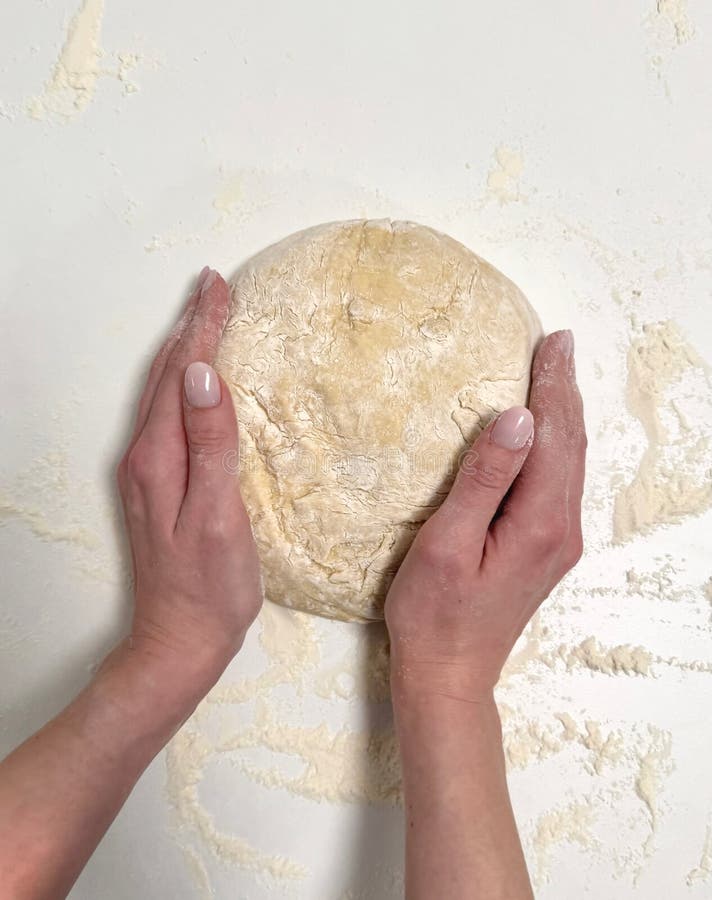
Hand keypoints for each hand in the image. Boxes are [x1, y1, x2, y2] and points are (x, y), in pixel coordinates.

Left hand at [116, 267, 261, 695]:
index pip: (182, 375)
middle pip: (168, 376)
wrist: (179, 640)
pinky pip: (170, 416)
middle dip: (191, 327)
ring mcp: (149, 471)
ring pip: (165, 393)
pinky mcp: (159, 484)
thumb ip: (210, 444)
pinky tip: (201, 385)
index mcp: (158, 456)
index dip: (202, 328)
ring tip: (206, 319)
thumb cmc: (209, 586)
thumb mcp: (216, 515)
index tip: (219, 286)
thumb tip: (205, 377)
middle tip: (214, 288)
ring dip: (186, 351)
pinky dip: (187, 385)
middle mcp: (145, 456)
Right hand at [385, 330, 585, 701]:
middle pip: (571, 446)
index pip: (555, 437)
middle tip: (558, 343)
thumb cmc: (435, 613)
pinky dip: (556, 445)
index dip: (553, 386)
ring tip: (555, 374)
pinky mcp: (545, 549)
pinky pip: (558, 483)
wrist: (449, 676)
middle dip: (564, 391)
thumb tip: (519, 418)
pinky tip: (544, 432)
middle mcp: (561, 530)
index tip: (553, 341)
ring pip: (569, 464)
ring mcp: (557, 542)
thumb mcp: (448, 542)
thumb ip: (486, 478)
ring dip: (563, 415)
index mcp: (540, 522)